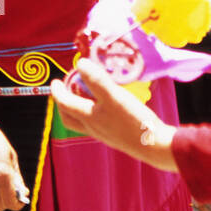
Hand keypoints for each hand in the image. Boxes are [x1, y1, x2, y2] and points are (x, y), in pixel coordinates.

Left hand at [51, 59, 178, 171]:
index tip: (54, 81)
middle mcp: (93, 128)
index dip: (57, 91)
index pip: (64, 104)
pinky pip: (97, 123)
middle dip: (64, 103)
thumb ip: (96, 80)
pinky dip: (94, 112)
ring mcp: (105, 134)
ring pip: (82, 121)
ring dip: (78, 107)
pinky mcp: (116, 136)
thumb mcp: (114, 96)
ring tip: (86, 93)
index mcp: (88, 117)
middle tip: (66, 89)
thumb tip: (80, 64)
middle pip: (69, 117)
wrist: (156, 147)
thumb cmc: (134, 121)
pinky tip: (107, 104)